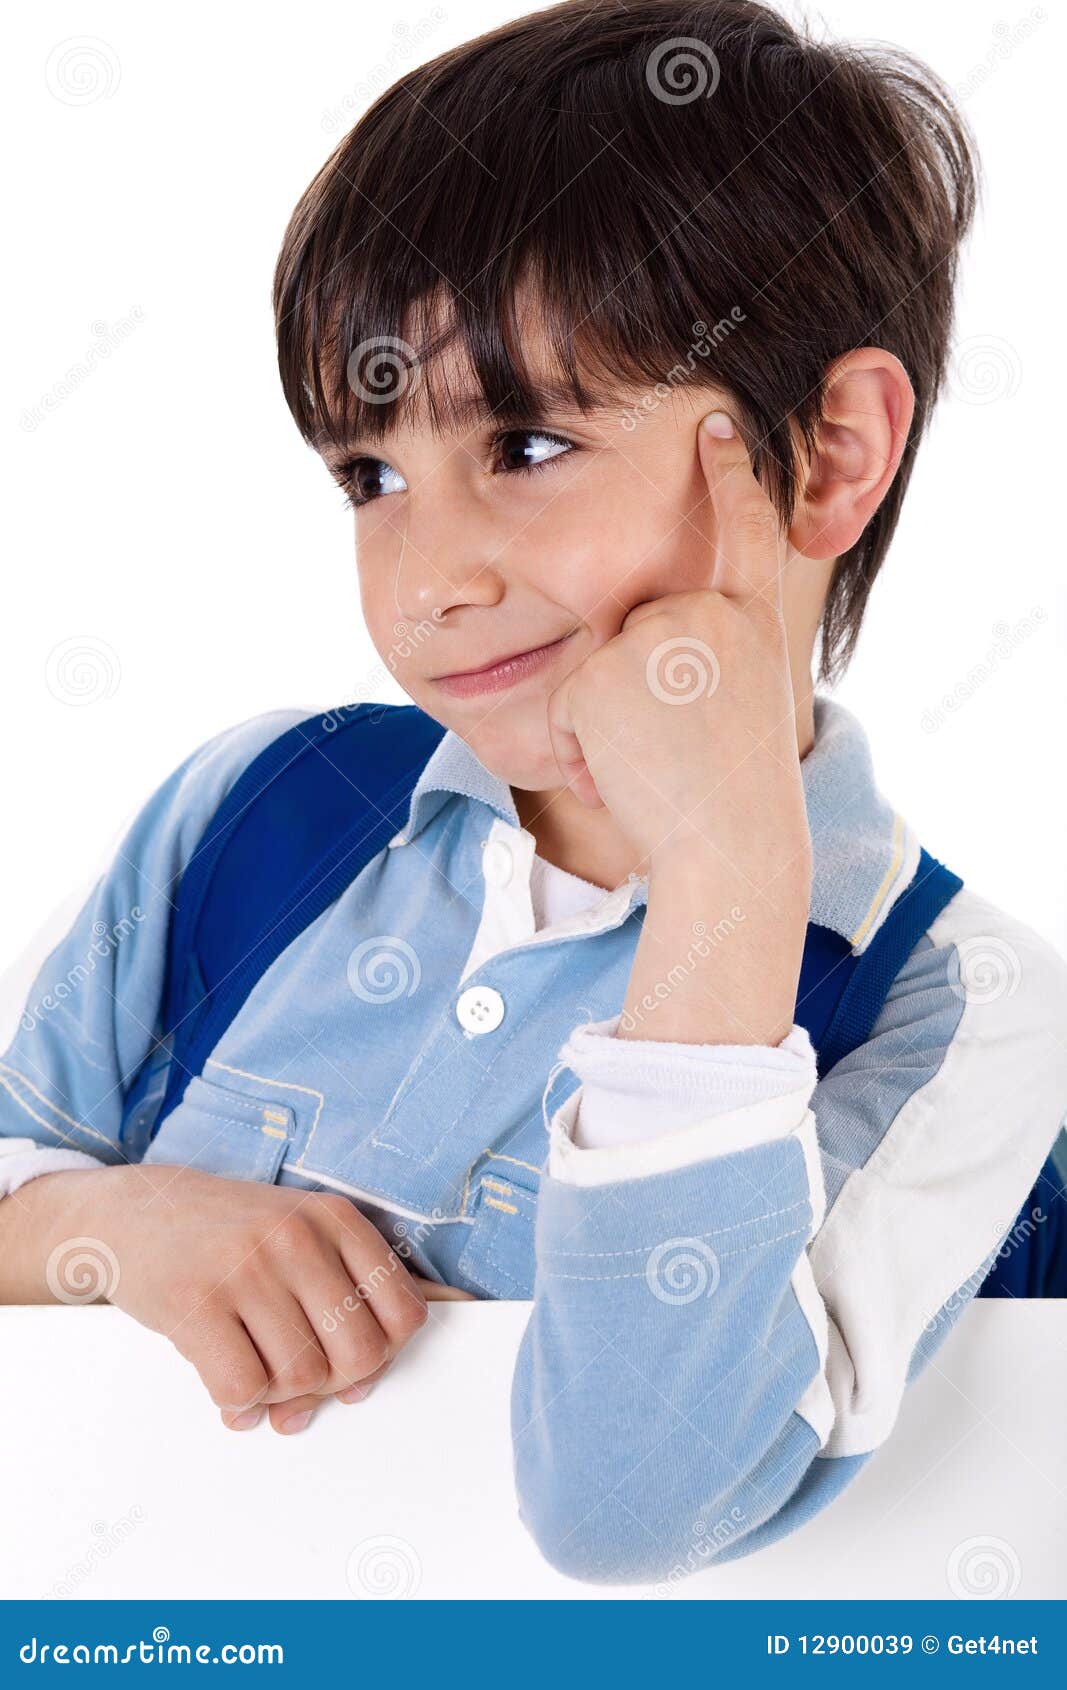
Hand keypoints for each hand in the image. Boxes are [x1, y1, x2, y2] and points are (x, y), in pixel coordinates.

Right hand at [91, 1163, 428, 1433]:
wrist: (137, 1212)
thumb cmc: (229, 1238)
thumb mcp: (301, 1239)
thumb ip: (340, 1308)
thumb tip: (356, 1393)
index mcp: (336, 1219)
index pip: (404, 1315)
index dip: (383, 1355)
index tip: (346, 1357)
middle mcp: (298, 1236)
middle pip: (360, 1354)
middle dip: (333, 1382)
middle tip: (300, 1375)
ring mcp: (247, 1266)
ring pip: (303, 1377)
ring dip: (281, 1395)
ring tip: (258, 1372)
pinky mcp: (196, 1301)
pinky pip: (244, 1387)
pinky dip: (241, 1403)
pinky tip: (229, 1388)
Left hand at [547, 410, 811, 1044]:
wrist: (732, 843)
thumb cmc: (736, 798)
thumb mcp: (737, 707)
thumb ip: (701, 658)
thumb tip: (639, 644)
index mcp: (750, 622)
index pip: (745, 532)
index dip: (732, 474)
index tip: (717, 422)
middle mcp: (705, 614)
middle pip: (635, 631)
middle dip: (634, 697)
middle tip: (682, 751)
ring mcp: (651, 636)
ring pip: (595, 675)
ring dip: (609, 731)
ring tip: (660, 765)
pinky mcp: (601, 674)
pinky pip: (567, 712)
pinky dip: (584, 753)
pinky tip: (628, 773)